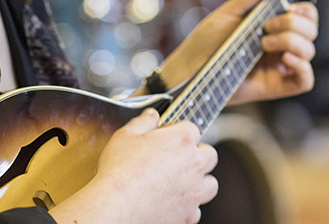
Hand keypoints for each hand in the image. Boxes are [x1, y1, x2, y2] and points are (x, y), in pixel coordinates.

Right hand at [50, 109, 216, 223]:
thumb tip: (152, 115)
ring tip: (180, 182)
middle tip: (176, 158)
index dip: (176, 130)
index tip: (163, 137)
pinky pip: (196, 210)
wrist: (118, 206)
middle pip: (209, 155)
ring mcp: (194, 192)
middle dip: (196, 154)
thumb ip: (143, 121)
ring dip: (199, 181)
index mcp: (182, 140)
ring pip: (210, 184)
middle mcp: (194, 165)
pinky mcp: (188, 215)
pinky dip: (187, 206)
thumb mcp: (126, 135)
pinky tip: (171, 203)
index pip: (191, 128)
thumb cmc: (120, 169)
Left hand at [157, 0, 317, 104]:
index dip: (304, 11)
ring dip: (292, 42)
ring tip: (264, 44)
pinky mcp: (276, 85)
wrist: (190, 68)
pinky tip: (284, 59)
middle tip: (266, 27)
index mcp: (272, 25)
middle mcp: (279, 44)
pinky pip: (305, 80)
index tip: (289, 9)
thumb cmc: (205, 41)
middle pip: (310, 31)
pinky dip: (302, 67)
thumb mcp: (231, 11)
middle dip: (292, 25)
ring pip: (309, 52)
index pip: (305, 16)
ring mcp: (279, 65)